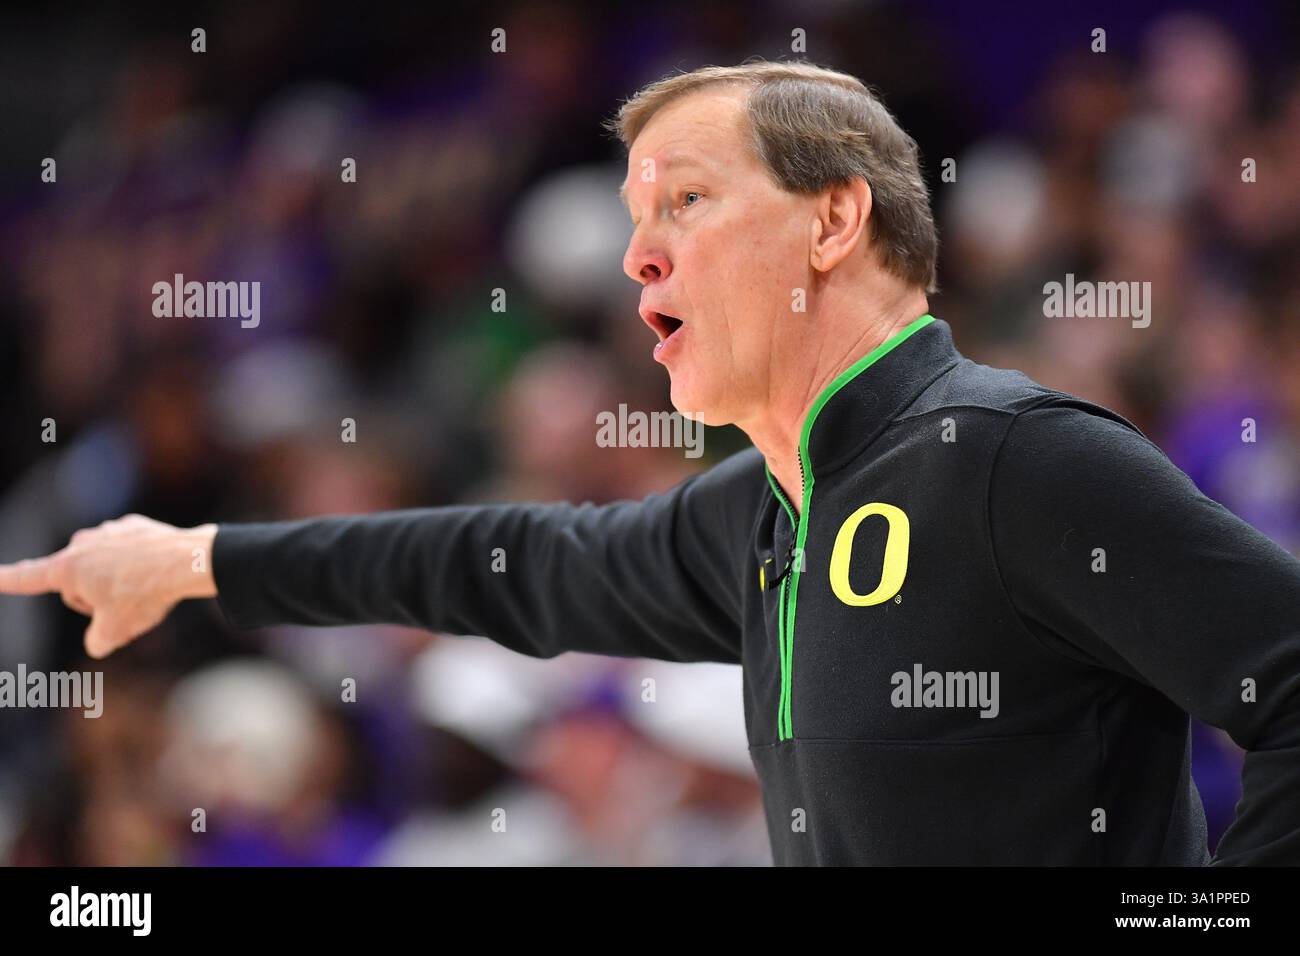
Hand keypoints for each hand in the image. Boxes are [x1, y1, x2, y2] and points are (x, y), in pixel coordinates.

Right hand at [0, 514, 217, 658]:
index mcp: (67, 569)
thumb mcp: (115, 632)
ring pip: (104, 568)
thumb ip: (96, 641)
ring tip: (145, 587)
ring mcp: (108, 531)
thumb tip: (98, 640)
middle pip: (78, 584)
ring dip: (119, 580)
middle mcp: (81, 544)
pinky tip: (157, 570)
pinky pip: (128, 553)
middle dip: (96, 599)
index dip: (6, 580)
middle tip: (126, 606)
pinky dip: (139, 564)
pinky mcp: (133, 526)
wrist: (187, 561)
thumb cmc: (145, 595)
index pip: (27, 578)